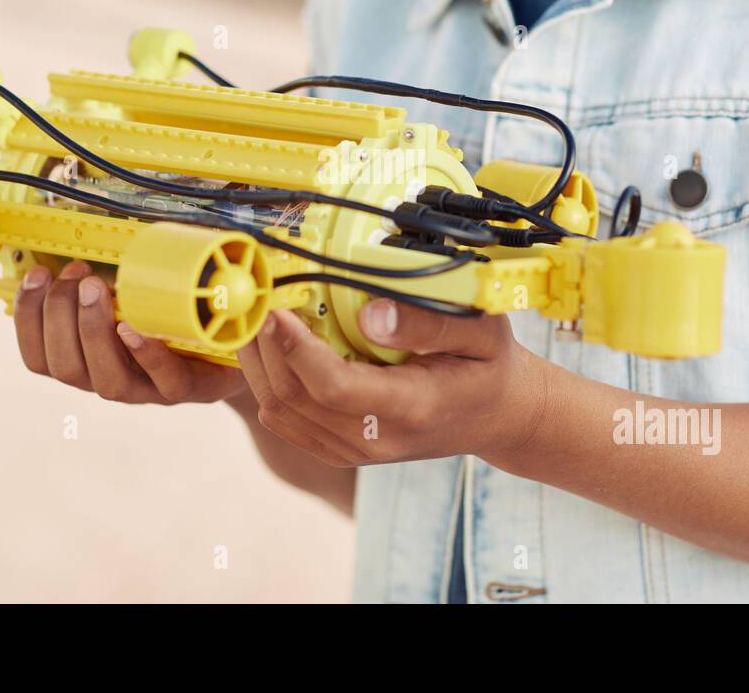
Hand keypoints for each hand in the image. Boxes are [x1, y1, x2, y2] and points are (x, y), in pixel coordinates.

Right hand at [13, 259, 246, 403]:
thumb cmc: (176, 317)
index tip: (36, 274)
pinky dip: (145, 353)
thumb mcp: (137, 293)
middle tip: (76, 277)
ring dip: (93, 332)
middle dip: (60, 318)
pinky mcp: (187, 389)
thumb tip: (76, 233)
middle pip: (66, 367)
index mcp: (89, 360)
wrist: (233, 350)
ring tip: (98, 289)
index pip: (39, 356)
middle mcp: (111, 378)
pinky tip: (133, 327)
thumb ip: (108, 273)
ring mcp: (148, 389)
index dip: (27, 318)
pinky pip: (163, 380)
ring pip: (107, 382)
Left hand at [237, 299, 549, 466]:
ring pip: (279, 412)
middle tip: (253, 298)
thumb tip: (368, 314)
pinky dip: (265, 382)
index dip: (295, 349)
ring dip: (256, 364)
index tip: (276, 308)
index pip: (334, 387)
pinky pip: (285, 421)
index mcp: (411, 408)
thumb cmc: (489, 364)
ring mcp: (354, 451)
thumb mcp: (482, 331)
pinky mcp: (339, 449)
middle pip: (294, 399)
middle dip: (263, 348)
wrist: (497, 415)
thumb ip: (429, 323)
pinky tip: (266, 346)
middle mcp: (376, 439)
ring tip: (251, 316)